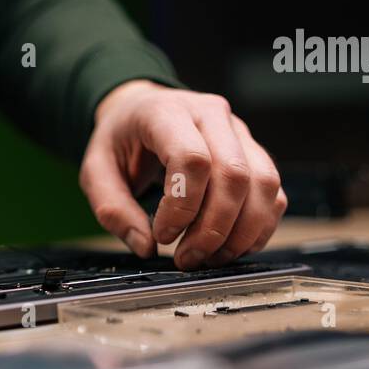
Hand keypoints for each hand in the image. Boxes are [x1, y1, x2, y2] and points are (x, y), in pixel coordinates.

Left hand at [80, 80, 286, 269]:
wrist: (142, 110)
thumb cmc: (121, 139)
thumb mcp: (95, 169)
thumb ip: (112, 208)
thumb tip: (145, 246)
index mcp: (167, 112)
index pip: (191, 158)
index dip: (181, 207)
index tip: (162, 234)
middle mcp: (211, 115)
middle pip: (234, 174)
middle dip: (214, 229)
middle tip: (187, 258)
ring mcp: (239, 132)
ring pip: (263, 184)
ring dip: (241, 233)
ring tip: (210, 258)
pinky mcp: (254, 153)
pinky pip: (273, 193)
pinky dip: (258, 228)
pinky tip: (231, 246)